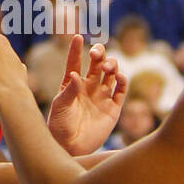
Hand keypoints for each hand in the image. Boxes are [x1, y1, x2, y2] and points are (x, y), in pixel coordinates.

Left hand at [46, 36, 127, 155]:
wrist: (70, 147)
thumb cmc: (60, 125)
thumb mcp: (60, 106)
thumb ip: (69, 91)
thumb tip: (75, 75)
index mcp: (72, 83)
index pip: (75, 62)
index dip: (76, 49)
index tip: (77, 36)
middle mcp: (88, 86)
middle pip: (97, 64)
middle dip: (99, 54)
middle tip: (97, 53)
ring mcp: (101, 96)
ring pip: (111, 74)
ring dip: (112, 66)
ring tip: (108, 67)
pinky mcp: (113, 108)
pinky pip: (121, 91)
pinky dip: (122, 81)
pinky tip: (119, 77)